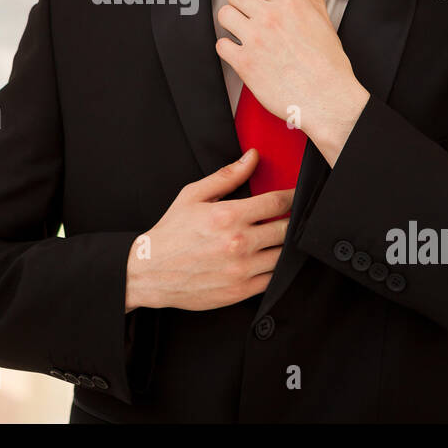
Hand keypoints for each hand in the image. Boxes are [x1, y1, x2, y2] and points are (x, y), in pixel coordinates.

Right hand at [125, 149, 291, 311]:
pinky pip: (273, 278)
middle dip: (292, 220)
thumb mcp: (192, 195)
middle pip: (286, 229)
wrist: (150, 272)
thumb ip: (226, 176)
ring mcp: (242, 270)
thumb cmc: (170, 233)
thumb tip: (252, 157)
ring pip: (284, 255)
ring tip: (278, 238)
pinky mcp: (241, 291)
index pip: (277, 202)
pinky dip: (275, 268)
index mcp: (228, 216)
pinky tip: (267, 258)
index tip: (297, 195)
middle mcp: (238, 243)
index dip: (293, 196)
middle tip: (290, 217)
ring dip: (285, 245)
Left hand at [216, 0, 369, 165]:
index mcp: (289, 4)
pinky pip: (221, 45)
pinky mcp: (244, 62)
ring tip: (238, 30)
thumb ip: (315, 0)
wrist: (326, 97)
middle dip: (238, 1)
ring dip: (229, 22)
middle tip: (243, 11)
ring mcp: (254, 39)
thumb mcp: (325, 24)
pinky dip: (227, 48)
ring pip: (224, 15)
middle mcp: (269, 17)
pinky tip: (238, 51)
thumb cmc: (328, 66)